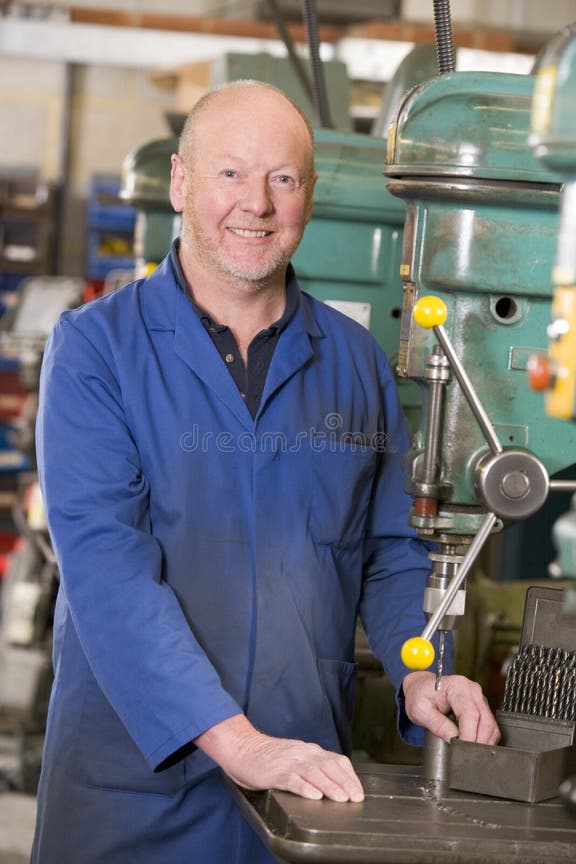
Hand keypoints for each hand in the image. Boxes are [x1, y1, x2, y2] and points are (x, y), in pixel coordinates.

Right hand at [194, 714, 363, 802]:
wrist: (242, 746)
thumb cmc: (268, 755)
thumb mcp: (295, 756)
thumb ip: (311, 765)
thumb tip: (333, 781)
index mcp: (308, 751)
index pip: (336, 760)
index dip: (349, 776)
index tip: (359, 791)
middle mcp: (302, 754)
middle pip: (329, 766)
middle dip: (345, 782)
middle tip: (356, 797)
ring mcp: (288, 762)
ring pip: (314, 772)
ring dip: (330, 786)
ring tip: (341, 798)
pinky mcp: (274, 772)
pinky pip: (292, 779)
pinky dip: (304, 787)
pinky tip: (313, 796)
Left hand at [402, 671, 500, 744]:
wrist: (421, 688)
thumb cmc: (420, 695)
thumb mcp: (420, 710)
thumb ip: (437, 724)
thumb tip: (454, 739)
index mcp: (457, 686)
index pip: (470, 714)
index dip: (469, 735)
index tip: (462, 750)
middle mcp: (472, 691)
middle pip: (485, 721)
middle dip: (478, 743)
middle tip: (465, 756)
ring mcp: (479, 699)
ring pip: (491, 726)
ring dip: (483, 743)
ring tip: (468, 753)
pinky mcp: (482, 708)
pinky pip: (490, 727)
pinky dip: (484, 740)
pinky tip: (472, 746)